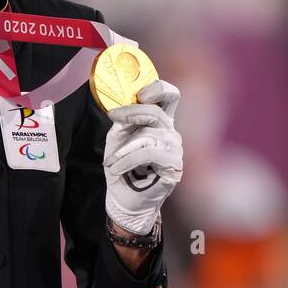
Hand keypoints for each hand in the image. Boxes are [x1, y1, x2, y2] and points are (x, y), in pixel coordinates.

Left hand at [104, 79, 182, 234]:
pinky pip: (149, 153)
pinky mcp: (174, 166)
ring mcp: (175, 150)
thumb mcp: (118, 138)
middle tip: (113, 117)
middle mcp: (171, 133)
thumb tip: (123, 104)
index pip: (170, 96)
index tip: (141, 94)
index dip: (159, 89)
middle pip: (157, 112)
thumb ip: (123, 120)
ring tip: (111, 161)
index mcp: (160, 122)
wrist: (124, 198)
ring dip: (124, 148)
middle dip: (132, 112)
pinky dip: (128, 159)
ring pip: (149, 135)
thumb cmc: (122, 167)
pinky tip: (117, 168)